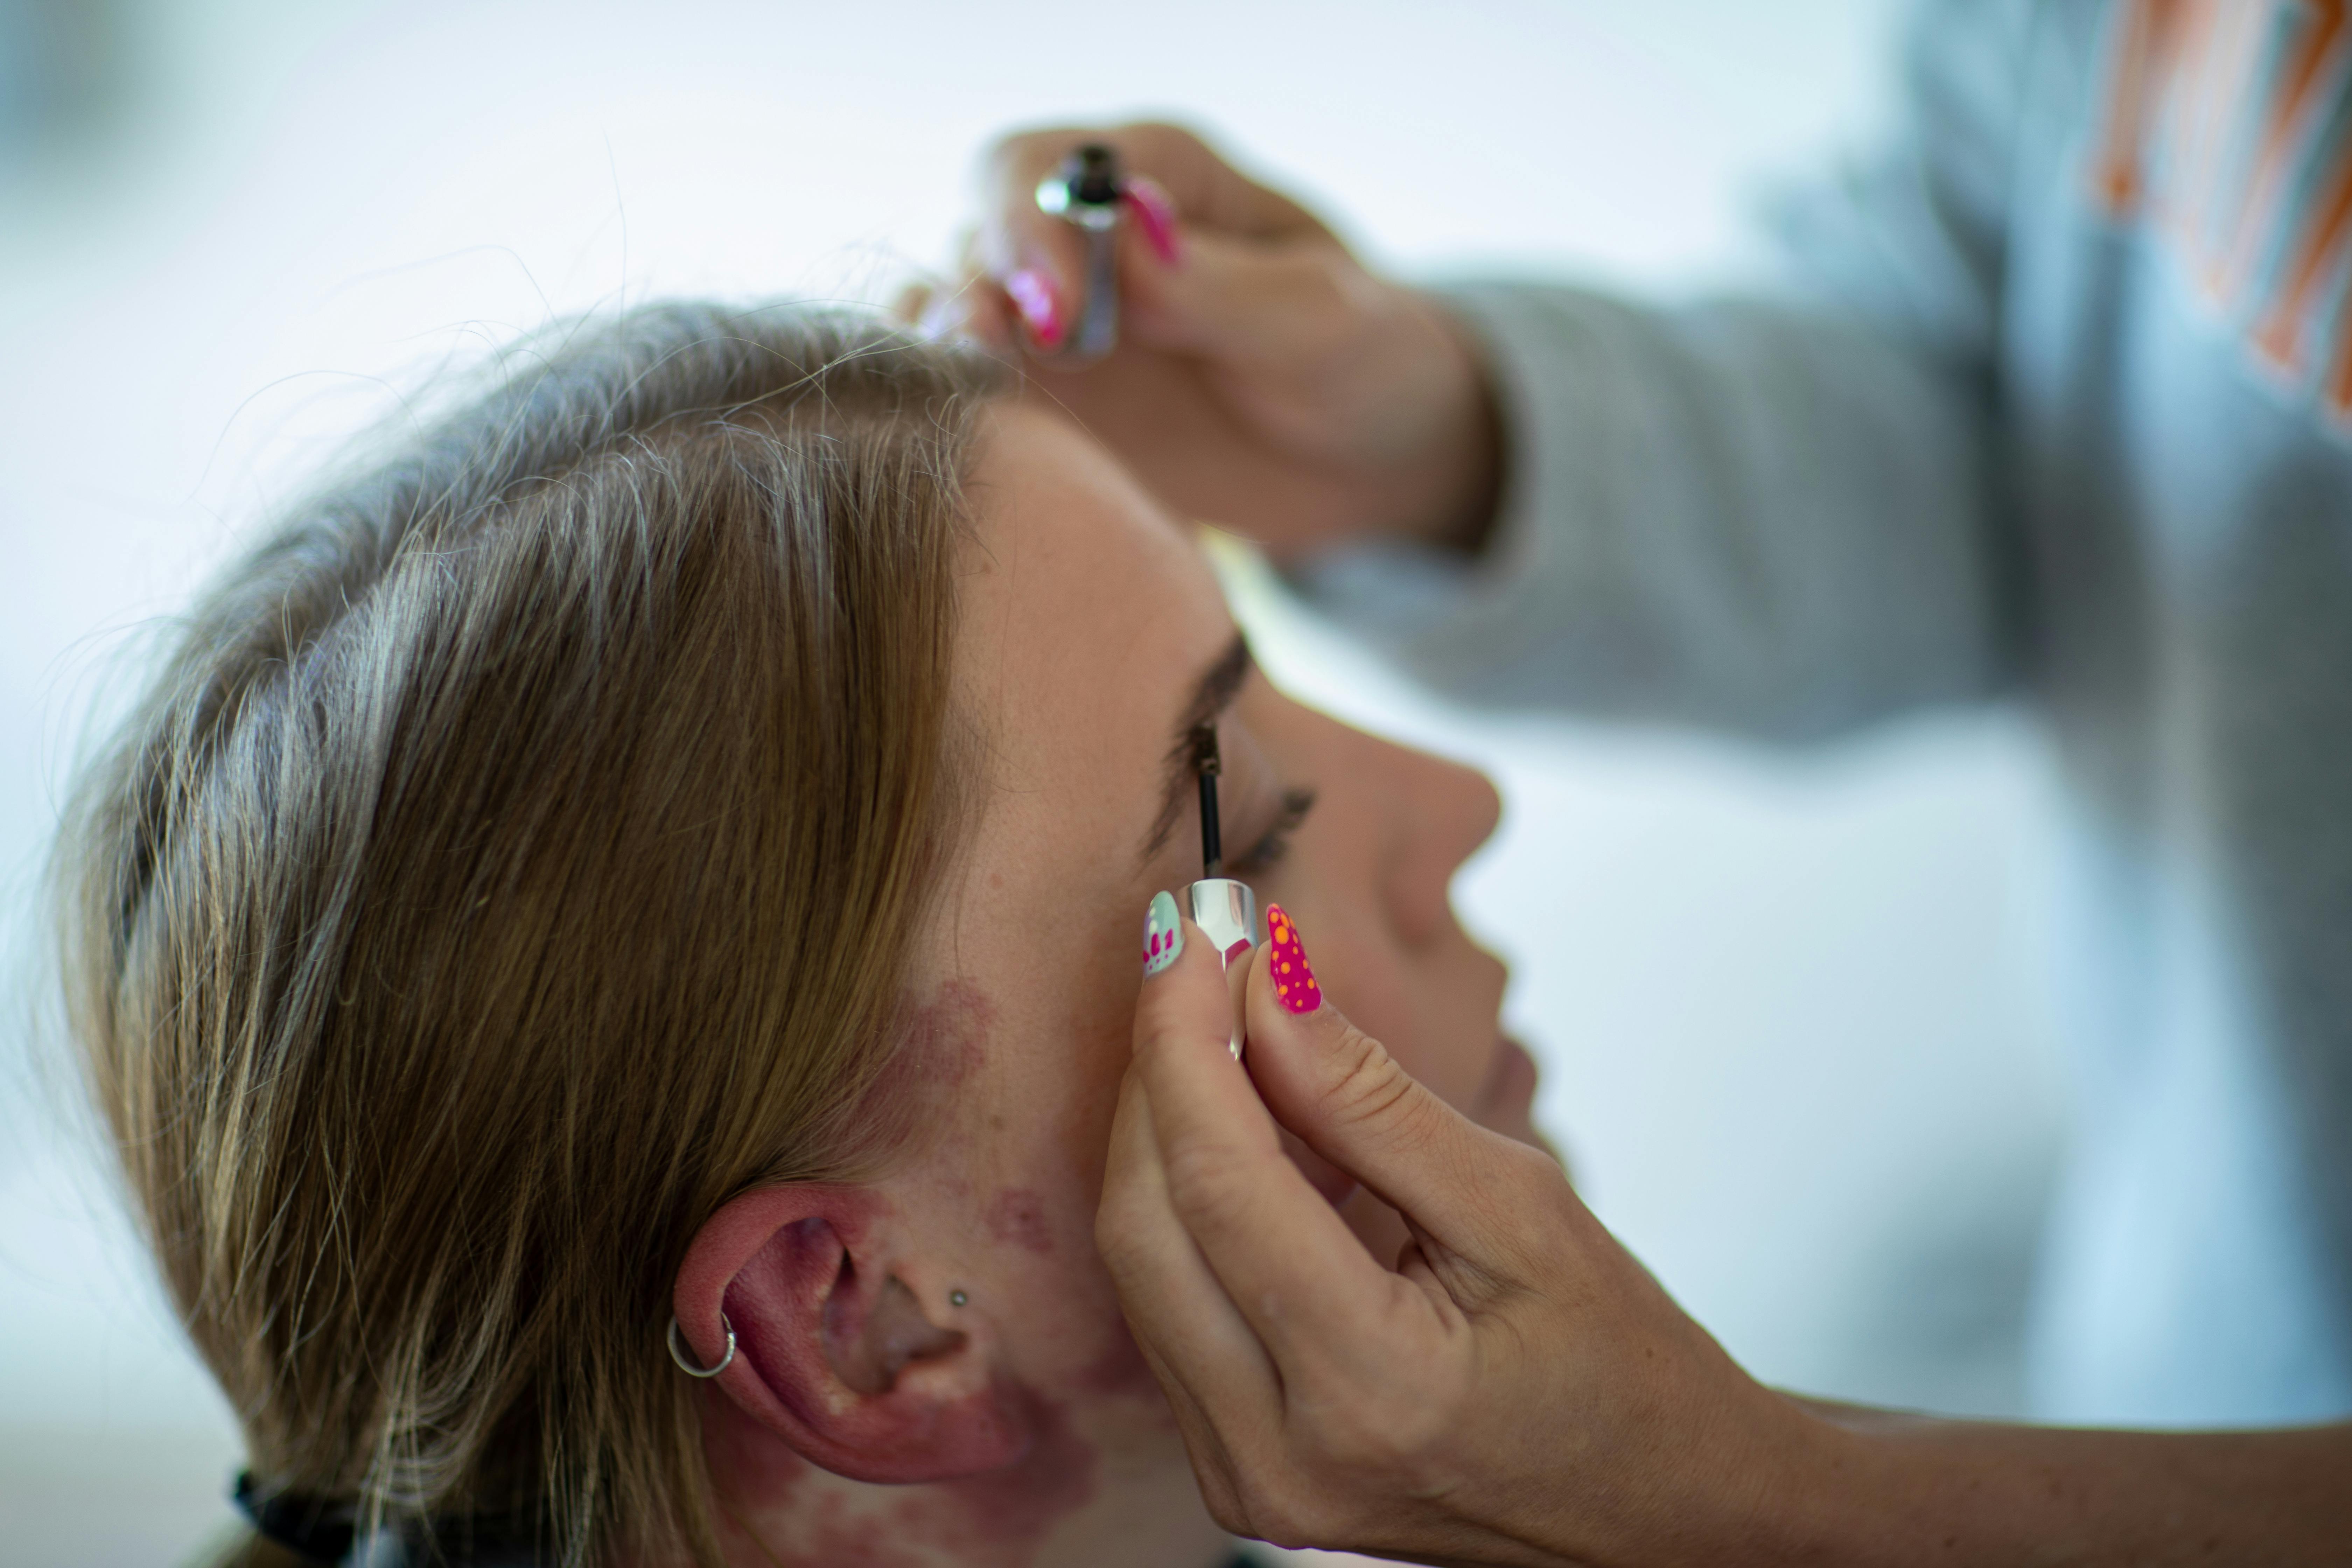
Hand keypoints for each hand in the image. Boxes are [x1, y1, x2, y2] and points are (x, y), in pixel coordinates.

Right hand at [909, 122, 1501, 559]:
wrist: (1369, 460)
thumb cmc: (1364, 365)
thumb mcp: (1323, 322)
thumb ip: (1224, 288)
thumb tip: (1126, 246)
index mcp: (1161, 180)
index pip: (1048, 166)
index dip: (1030, 224)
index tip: (1061, 311)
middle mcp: (1090, 240)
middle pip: (979, 230)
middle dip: (976, 287)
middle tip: (995, 354)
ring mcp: (1060, 324)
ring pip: (951, 306)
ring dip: (942, 343)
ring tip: (967, 388)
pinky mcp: (1050, 403)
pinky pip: (967, 389)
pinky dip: (949, 402)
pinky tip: (970, 433)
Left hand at [1098, 911, 1825, 1564]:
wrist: (1659, 1509)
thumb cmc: (1618, 1359)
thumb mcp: (1523, 1210)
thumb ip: (1375, 1103)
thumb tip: (1268, 984)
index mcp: (1371, 1391)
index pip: (1220, 1182)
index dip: (1188, 1037)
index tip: (1198, 930)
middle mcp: (1279, 1456)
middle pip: (1147, 1222)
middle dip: (1159, 1070)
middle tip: (1202, 957)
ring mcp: (1245, 1479)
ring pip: (1141, 1262)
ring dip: (1162, 1126)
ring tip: (1219, 1020)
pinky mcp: (1233, 1469)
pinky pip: (1168, 1304)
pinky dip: (1184, 1197)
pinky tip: (1235, 1120)